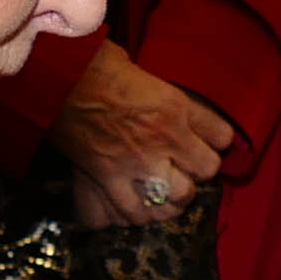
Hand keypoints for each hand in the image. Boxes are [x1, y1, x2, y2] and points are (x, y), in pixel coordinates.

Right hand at [46, 42, 234, 230]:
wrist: (59, 77)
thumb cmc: (98, 66)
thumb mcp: (148, 74)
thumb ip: (171, 100)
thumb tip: (183, 117)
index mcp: (175, 106)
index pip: (221, 136)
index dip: (217, 141)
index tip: (209, 142)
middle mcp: (164, 137)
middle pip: (206, 171)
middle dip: (198, 171)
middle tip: (184, 169)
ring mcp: (137, 161)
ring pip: (178, 197)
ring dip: (174, 196)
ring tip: (165, 193)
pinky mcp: (108, 178)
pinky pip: (134, 211)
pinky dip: (137, 213)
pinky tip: (137, 207)